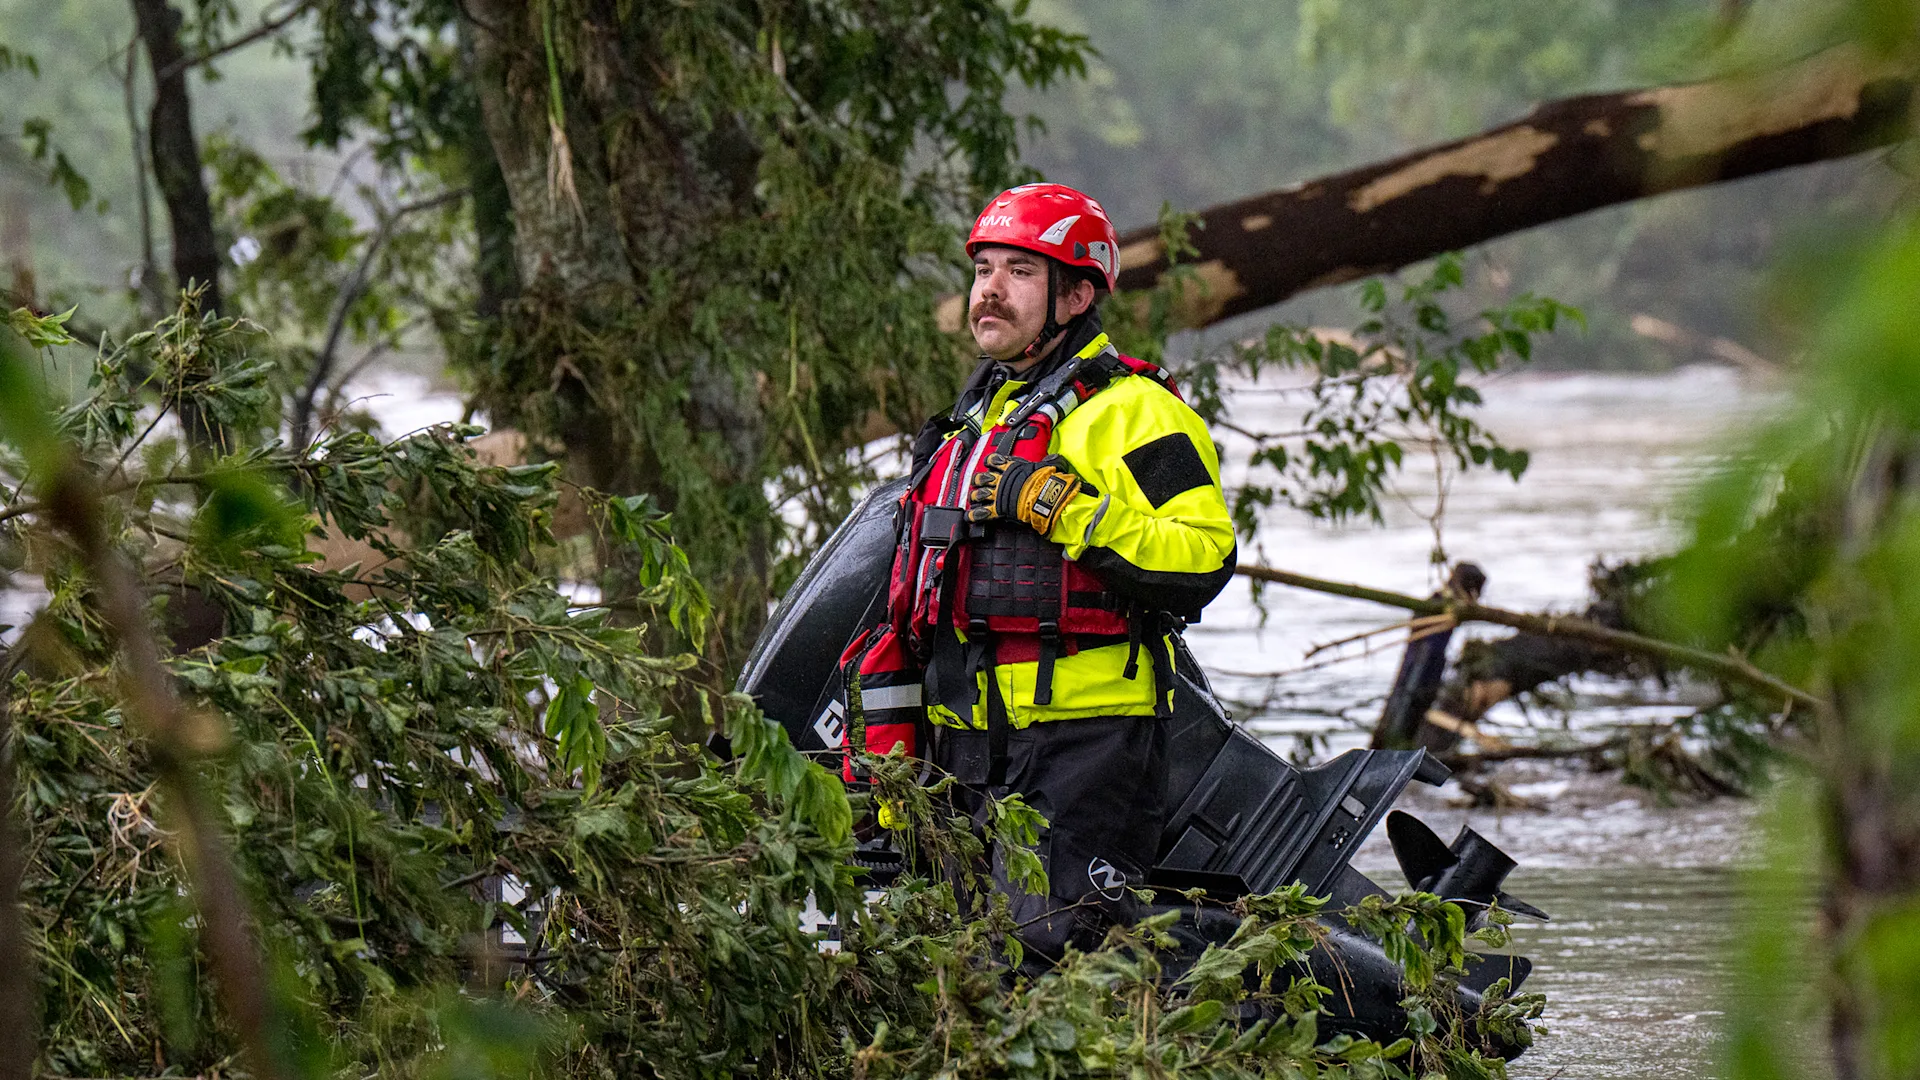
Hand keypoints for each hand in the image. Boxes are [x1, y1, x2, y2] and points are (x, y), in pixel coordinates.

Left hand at [967, 453, 1084, 534]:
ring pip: (978, 493)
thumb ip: (1047, 462)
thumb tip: (1057, 460)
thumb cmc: (1048, 482)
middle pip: (981, 477)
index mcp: (1010, 468)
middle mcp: (1001, 480)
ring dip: (975, 496)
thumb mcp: (1047, 466)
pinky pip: (982, 512)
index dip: (991, 461)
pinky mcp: (999, 509)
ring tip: (975, 499)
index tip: (991, 464)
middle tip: (980, 484)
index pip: (994, 459)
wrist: (1046, 496)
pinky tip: (968, 517)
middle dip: (979, 481)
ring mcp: (998, 495)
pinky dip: (974, 516)